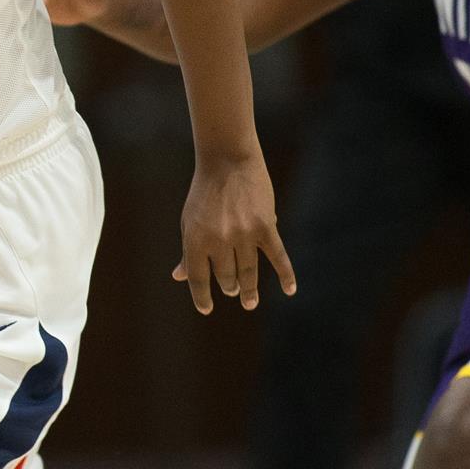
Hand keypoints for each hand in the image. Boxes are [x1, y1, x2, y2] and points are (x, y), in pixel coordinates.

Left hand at [171, 152, 295, 313]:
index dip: (201, 297)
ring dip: (249, 289)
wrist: (227, 160)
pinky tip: (290, 290)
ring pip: (248, 272)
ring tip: (249, 301)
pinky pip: (278, 257)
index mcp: (196, 239)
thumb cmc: (205, 192)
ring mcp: (244, 234)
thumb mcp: (189, 221)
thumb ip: (188, 251)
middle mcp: (219, 240)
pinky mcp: (266, 226)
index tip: (206, 308)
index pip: (198, 278)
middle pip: (226, 277)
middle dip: (228, 286)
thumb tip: (179, 276)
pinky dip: (286, 275)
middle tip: (232, 290)